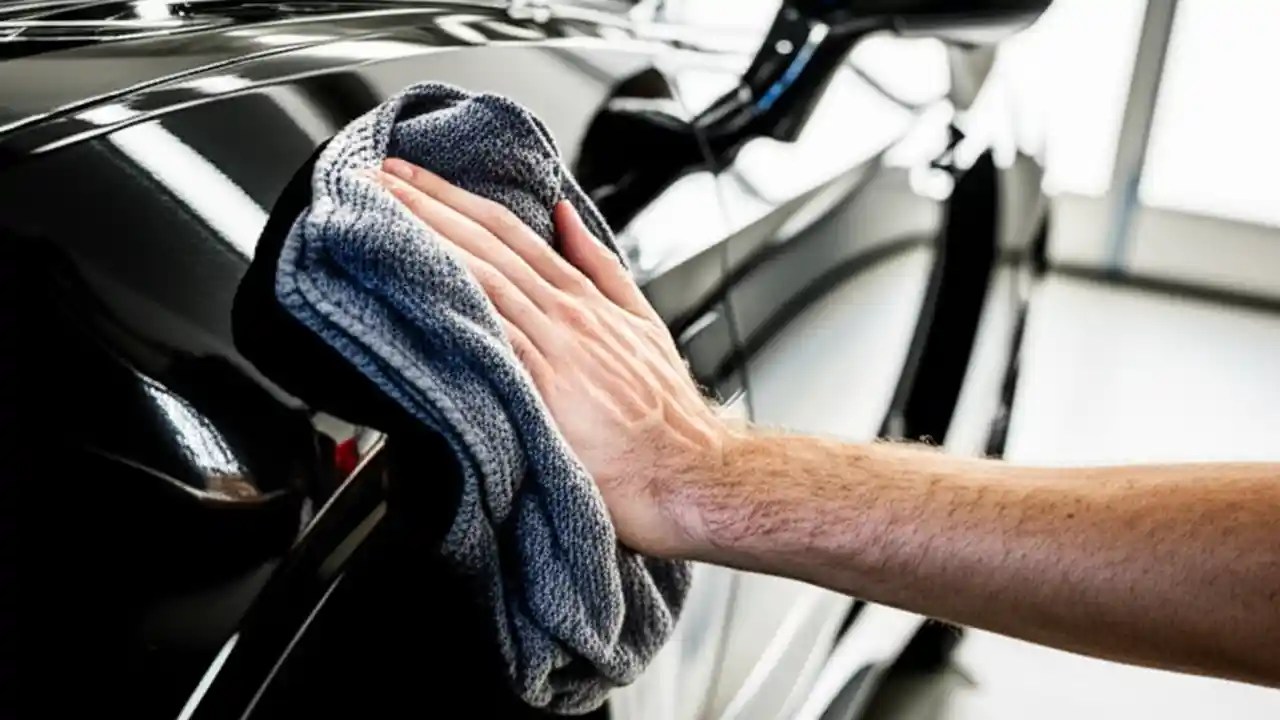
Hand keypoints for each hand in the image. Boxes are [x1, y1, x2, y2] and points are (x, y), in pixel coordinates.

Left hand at [371, 158, 730, 556]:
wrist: (685, 471)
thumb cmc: (665, 416)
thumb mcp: (642, 323)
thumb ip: (601, 267)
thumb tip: (565, 217)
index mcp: (584, 299)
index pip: (509, 232)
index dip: (457, 198)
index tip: (413, 176)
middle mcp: (566, 315)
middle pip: (487, 244)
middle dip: (428, 203)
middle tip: (378, 174)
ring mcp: (556, 348)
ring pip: (483, 278)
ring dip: (430, 240)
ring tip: (382, 213)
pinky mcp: (546, 387)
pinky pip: (493, 336)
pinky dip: (455, 305)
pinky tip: (414, 286)